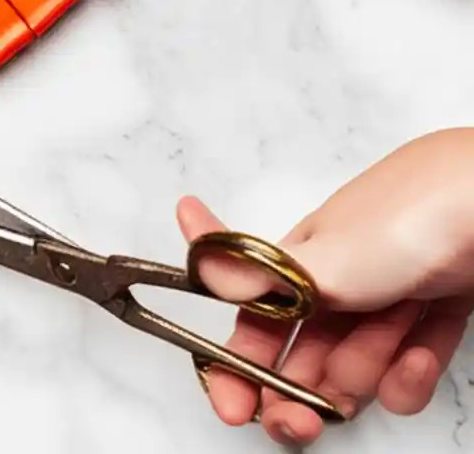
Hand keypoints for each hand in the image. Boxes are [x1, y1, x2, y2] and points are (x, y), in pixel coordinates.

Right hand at [178, 128, 473, 445]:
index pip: (250, 316)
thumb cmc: (415, 216)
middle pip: (301, 350)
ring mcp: (392, 291)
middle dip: (291, 393)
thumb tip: (194, 260)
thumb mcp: (323, 257)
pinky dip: (412, 372)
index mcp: (300, 258)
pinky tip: (412, 362)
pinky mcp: (443, 303)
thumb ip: (256, 276)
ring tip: (375, 371)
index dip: (234, 361)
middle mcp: (341, 276)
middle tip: (295, 423)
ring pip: (358, 360)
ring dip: (361, 378)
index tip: (230, 403)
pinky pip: (413, 358)